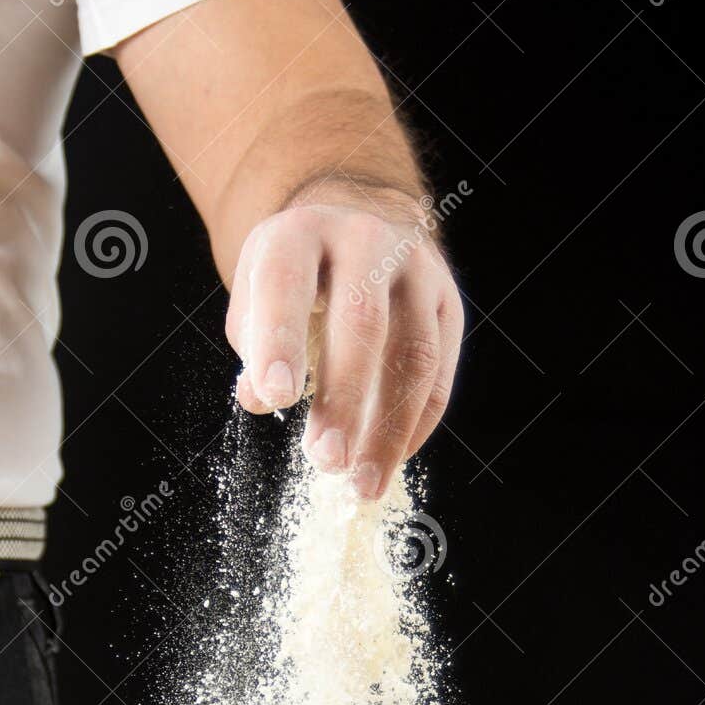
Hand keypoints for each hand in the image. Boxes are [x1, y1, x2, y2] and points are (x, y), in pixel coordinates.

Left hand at [227, 194, 462, 499]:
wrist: (358, 219)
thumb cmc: (294, 275)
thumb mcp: (258, 292)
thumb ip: (255, 343)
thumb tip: (259, 398)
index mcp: (300, 234)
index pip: (288, 284)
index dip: (280, 339)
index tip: (276, 396)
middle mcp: (364, 240)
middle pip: (362, 320)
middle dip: (344, 397)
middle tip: (326, 460)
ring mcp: (416, 269)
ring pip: (414, 352)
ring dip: (389, 427)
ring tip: (363, 484)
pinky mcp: (448, 302)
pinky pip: (440, 370)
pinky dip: (417, 423)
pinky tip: (392, 460)